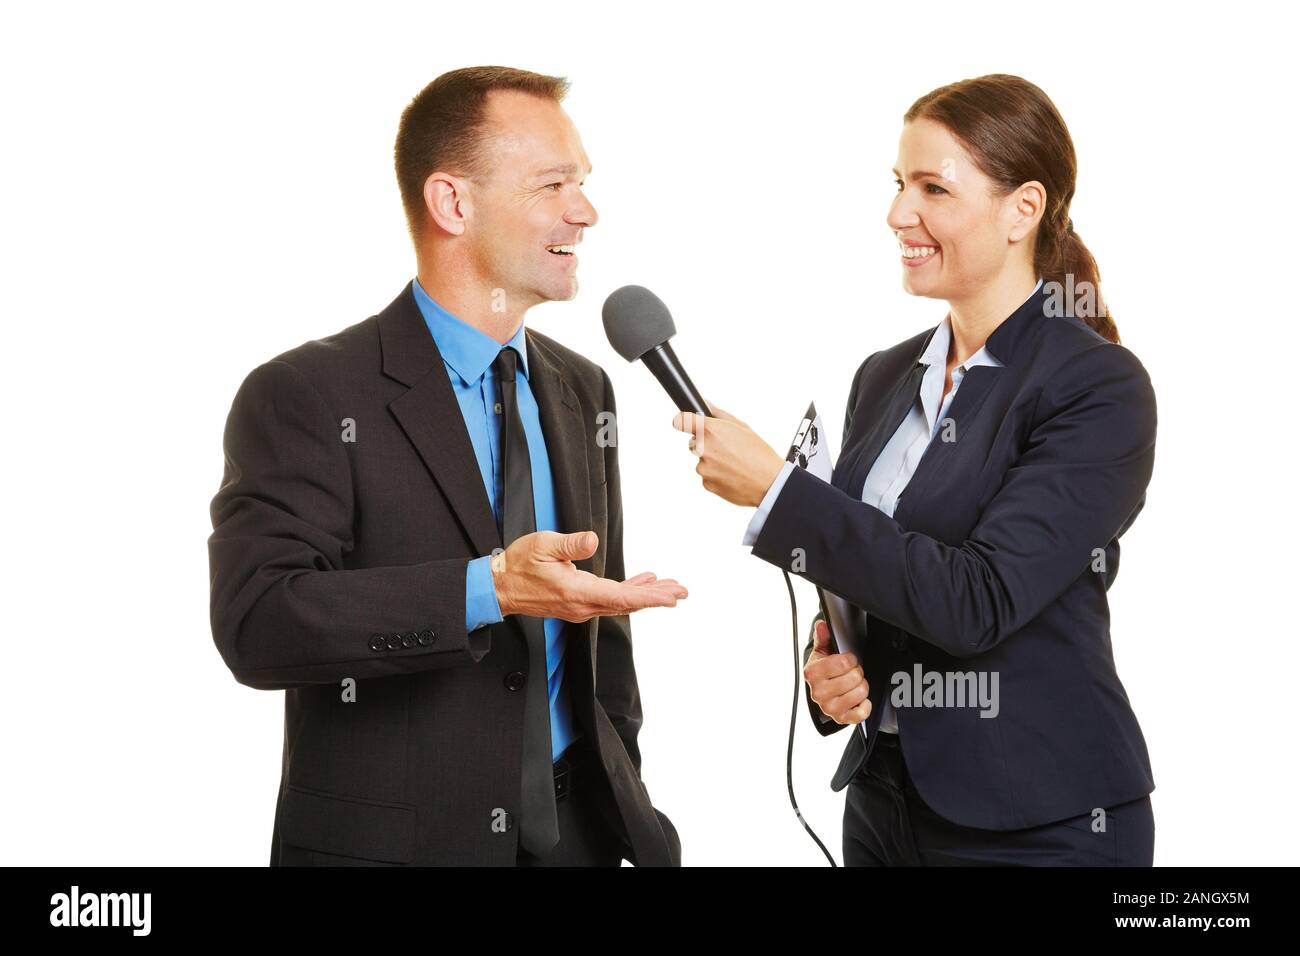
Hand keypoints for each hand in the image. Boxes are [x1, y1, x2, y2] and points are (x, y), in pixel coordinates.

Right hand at [492, 530, 686, 622]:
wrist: (500, 587)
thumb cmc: (519, 565)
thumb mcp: (543, 545)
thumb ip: (569, 544)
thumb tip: (591, 540)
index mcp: (577, 592)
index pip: (620, 597)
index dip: (648, 597)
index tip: (670, 597)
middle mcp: (582, 605)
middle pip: (627, 603)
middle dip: (656, 598)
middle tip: (681, 592)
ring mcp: (580, 606)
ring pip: (621, 602)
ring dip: (646, 595)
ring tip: (670, 588)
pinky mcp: (578, 602)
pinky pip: (609, 599)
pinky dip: (629, 591)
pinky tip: (643, 582)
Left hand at [670, 401, 784, 506]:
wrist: (769, 483)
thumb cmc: (759, 454)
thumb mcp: (742, 427)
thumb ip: (719, 415)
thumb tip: (706, 406)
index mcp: (710, 431)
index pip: (680, 421)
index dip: (682, 421)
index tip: (683, 422)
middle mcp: (702, 449)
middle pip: (694, 442)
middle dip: (706, 444)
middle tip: (727, 448)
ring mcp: (703, 468)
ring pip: (702, 461)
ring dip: (713, 461)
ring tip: (734, 463)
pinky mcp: (706, 484)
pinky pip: (707, 476)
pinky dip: (717, 475)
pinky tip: (733, 474)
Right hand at [804, 619, 870, 724]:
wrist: (821, 690)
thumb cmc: (823, 670)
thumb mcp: (821, 652)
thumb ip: (823, 637)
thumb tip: (822, 625)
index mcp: (812, 673)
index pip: (845, 662)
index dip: (851, 659)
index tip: (848, 660)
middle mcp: (818, 692)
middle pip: (855, 677)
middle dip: (857, 672)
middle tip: (851, 673)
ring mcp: (829, 707)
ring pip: (861, 692)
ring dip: (862, 686)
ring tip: (854, 684)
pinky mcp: (840, 719)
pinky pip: (861, 714)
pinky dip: (865, 705)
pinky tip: (859, 699)